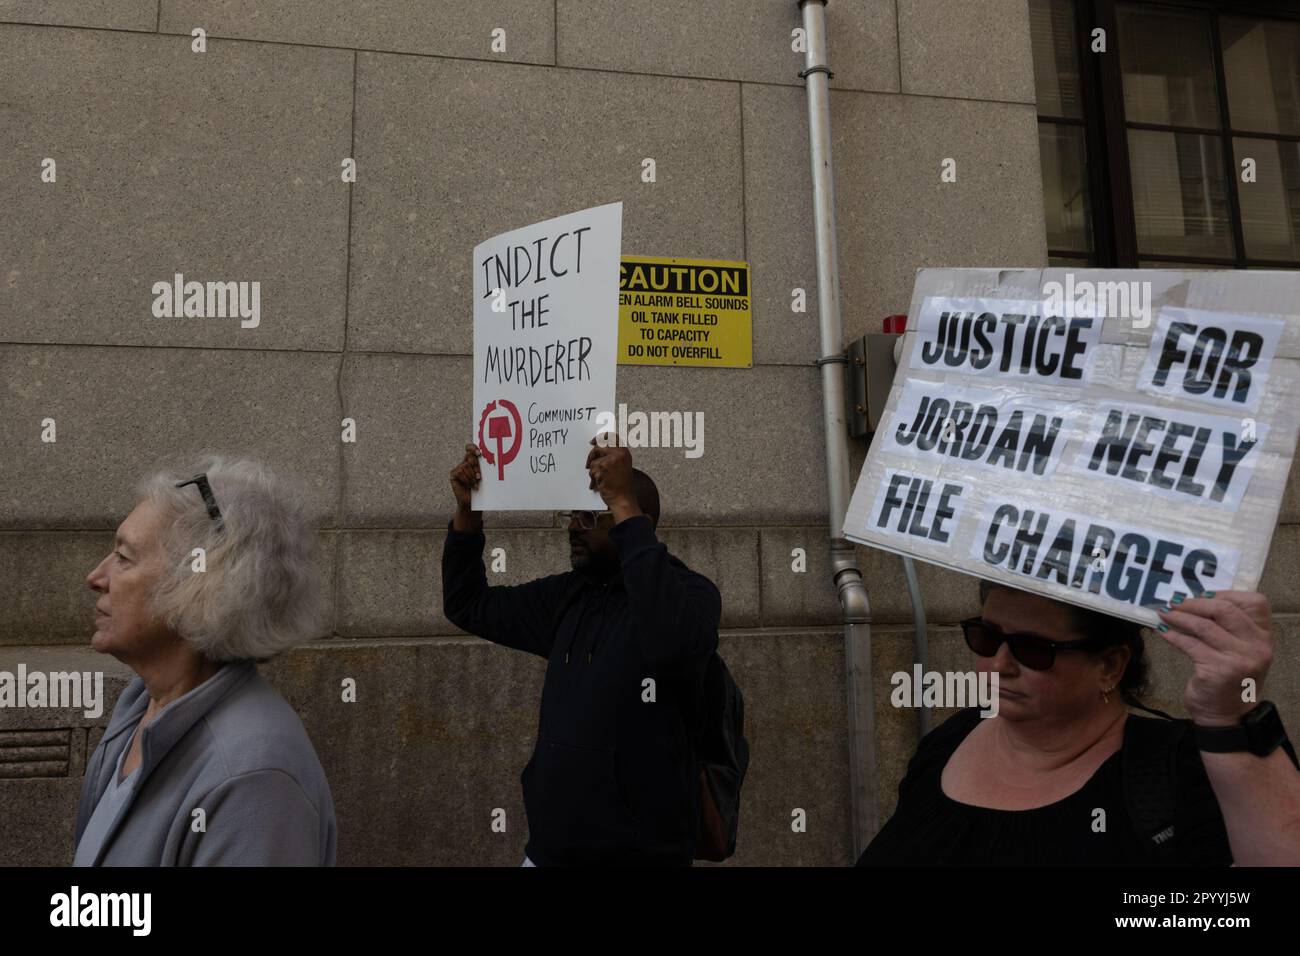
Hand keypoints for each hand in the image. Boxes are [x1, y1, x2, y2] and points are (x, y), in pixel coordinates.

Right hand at [450, 443, 481, 515]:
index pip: (470, 448)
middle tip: (479, 476)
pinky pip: (460, 472)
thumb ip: (484, 468)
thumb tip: (493, 460)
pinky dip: (467, 479)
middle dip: (476, 466)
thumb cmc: (481, 489)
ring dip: (472, 476)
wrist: (472, 502)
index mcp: (473, 460)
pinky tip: (471, 486)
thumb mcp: (484, 477)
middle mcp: (465, 462)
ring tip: (476, 484)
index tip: (479, 453)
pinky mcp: (453, 474)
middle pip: (469, 456)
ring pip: (465, 466)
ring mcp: (458, 468)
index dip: (473, 448)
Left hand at [586, 432, 636, 513]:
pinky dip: (593, 478)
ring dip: (594, 471)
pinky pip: (592, 470)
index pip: (611, 436)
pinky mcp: (602, 469)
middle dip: (592, 455)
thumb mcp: (623, 465)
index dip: (600, 437)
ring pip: (594, 461)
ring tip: (602, 479)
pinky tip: (600, 484)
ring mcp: (610, 461)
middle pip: (599, 446)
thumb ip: (614, 455)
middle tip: (589, 463)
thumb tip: (598, 447)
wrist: (623, 498)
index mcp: (624, 452)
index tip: (593, 442)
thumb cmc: (622, 485)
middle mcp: (619, 454)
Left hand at [1156, 591, 1273, 727]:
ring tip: (1163, 612)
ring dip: (1178, 617)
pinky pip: (1189, 645)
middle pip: (1225, 610)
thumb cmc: (1229, 678)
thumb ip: (1227, 627)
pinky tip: (1161, 630)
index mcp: (1264, 636)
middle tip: (1173, 602)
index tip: (1200, 594)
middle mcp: (1257, 646)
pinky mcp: (1218, 671)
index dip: (1225, 594)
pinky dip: (1172, 635)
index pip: (1254, 603)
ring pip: (1204, 626)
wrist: (1227, 715)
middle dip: (1194, 603)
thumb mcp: (1238, 650)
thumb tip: (1191, 600)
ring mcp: (1239, 659)